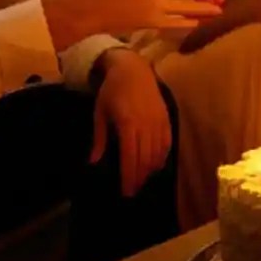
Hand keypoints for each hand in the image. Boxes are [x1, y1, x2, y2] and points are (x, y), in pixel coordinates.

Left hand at [90, 50, 171, 196]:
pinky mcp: (166, 119)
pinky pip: (166, 143)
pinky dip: (162, 157)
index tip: (126, 191)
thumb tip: (94, 162)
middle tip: (132, 191)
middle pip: (145, 159)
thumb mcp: (100, 114)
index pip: (130, 157)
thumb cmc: (112, 91)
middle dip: (139, 178)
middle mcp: (145, 125)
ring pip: (157, 153)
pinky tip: (156, 166)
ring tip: (142, 180)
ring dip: (150, 170)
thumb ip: (100, 139)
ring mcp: (158, 122)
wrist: (133, 70)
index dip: (128, 176)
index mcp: (127, 124)